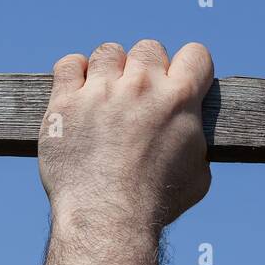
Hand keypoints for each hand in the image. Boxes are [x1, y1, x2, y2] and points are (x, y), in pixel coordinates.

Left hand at [38, 39, 214, 234]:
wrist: (108, 216)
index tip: (180, 83)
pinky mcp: (65, 102)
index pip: (196, 53)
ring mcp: (101, 90)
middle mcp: (142, 86)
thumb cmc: (157, 201)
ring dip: (111, 70)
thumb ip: (197, 143)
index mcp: (180, 99)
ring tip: (107, 95)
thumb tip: (191, 134)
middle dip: (147, 69)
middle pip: (149, 49)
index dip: (190, 68)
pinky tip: (79, 92)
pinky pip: (68, 65)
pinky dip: (74, 74)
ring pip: (109, 52)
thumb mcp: (199, 174)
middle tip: (140, 97)